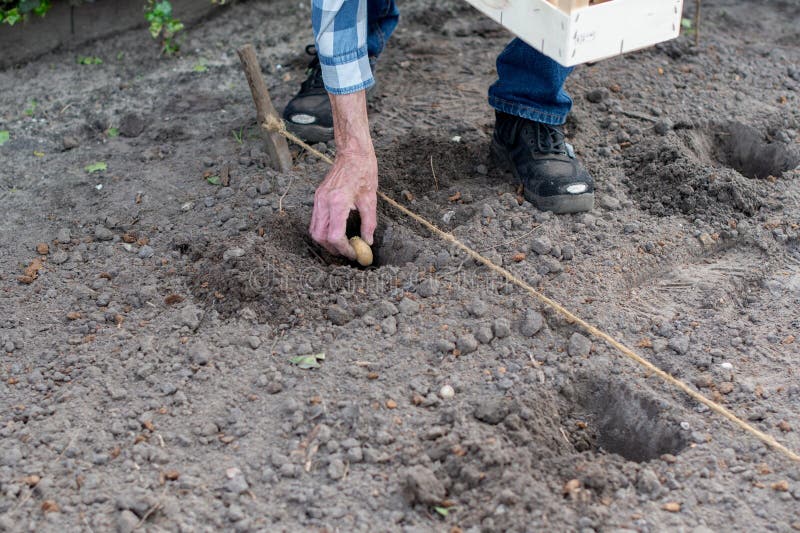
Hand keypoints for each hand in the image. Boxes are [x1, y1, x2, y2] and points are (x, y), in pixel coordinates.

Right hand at [309, 90, 377, 258]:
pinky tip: (338, 232)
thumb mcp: (370, 199)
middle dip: (332, 249)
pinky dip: (324, 231)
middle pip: (319, 236)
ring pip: (314, 230)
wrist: (352, 152)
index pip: (334, 236)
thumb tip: (368, 241)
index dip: (343, 249)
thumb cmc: (363, 171)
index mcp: (337, 202)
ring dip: (326, 241)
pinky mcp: (317, 197)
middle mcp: (323, 202)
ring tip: (343, 245)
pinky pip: (315, 220)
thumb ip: (369, 223)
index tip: (354, 254)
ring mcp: (318, 199)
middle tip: (347, 253)